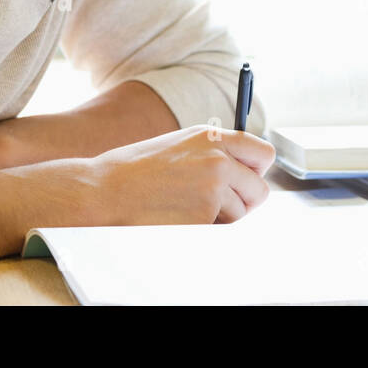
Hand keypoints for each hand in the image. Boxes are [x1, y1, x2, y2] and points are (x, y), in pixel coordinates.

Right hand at [87, 125, 275, 225]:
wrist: (104, 191)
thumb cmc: (136, 171)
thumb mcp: (179, 147)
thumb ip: (213, 154)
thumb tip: (243, 173)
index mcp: (211, 137)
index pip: (263, 152)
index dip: (258, 170)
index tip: (248, 178)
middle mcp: (217, 159)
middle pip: (259, 189)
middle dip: (244, 201)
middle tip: (218, 204)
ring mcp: (212, 187)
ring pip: (240, 213)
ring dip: (221, 217)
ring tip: (185, 206)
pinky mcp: (204, 215)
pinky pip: (219, 229)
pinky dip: (204, 229)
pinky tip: (178, 216)